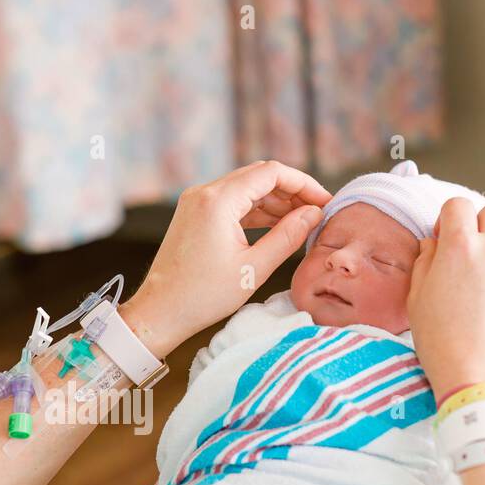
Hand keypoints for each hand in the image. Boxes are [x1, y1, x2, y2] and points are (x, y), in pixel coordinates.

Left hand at [121, 160, 330, 357]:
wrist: (160, 312)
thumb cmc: (203, 296)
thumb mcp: (254, 269)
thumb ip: (288, 236)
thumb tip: (313, 214)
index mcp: (218, 200)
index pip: (271, 172)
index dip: (303, 184)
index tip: (324, 202)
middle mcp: (205, 193)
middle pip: (259, 176)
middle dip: (291, 192)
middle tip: (316, 213)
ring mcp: (197, 202)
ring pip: (246, 189)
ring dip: (274, 202)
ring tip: (301, 223)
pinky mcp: (194, 214)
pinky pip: (232, 203)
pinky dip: (255, 211)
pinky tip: (276, 227)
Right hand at [406, 198, 484, 397]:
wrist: (484, 380)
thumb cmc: (445, 346)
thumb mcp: (417, 303)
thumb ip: (424, 264)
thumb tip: (433, 244)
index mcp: (459, 247)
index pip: (457, 205)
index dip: (448, 219)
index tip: (445, 237)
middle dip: (479, 224)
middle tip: (470, 249)